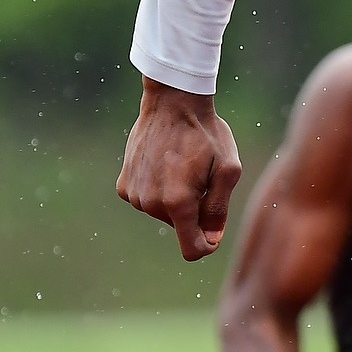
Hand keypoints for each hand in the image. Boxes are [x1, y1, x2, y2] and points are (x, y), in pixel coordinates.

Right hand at [117, 76, 242, 259]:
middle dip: (195, 210)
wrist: (173, 102)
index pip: (191, 249)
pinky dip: (159, 189)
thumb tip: (211, 239)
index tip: (213, 231)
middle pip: (180, 227)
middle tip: (201, 177)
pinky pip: (148, 200)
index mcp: (178, 202)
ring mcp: (134, 195)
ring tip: (183, 166)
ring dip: (176, 198)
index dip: (206, 245)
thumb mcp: (227, 169)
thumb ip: (219, 208)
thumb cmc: (206, 133)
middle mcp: (151, 203)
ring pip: (164, 213)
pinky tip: (165, 164)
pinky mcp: (124, 186)